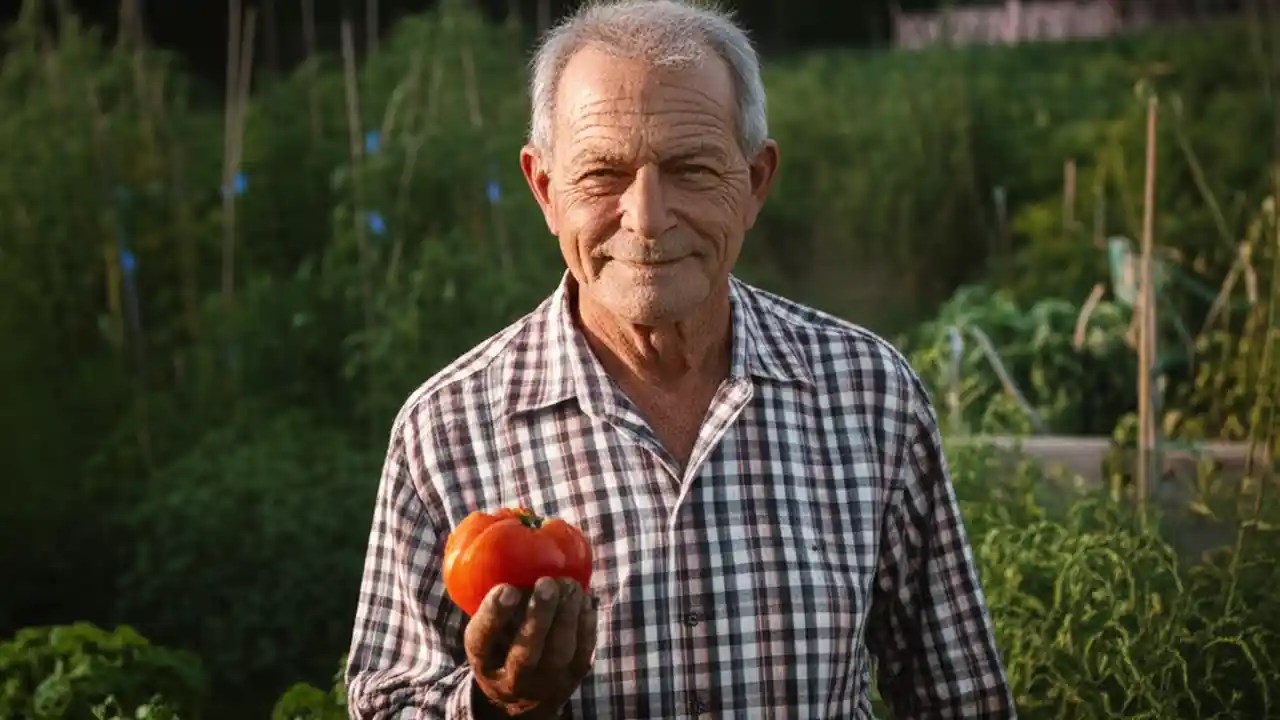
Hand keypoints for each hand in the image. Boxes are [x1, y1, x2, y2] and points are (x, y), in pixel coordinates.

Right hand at [464, 576, 598, 718]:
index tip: (507, 588)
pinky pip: (582, 653)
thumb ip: (495, 600)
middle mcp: (511, 679)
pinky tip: (584, 600)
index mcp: (483, 661)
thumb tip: (518, 544)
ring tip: (570, 584)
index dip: (494, 615)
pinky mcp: (571, 680)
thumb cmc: (503, 644)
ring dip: (567, 615)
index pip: (481, 641)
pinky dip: (586, 624)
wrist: (522, 697)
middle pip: (525, 653)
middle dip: (539, 615)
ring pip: (558, 653)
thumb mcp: (487, 629)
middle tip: (547, 582)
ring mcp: (544, 684)